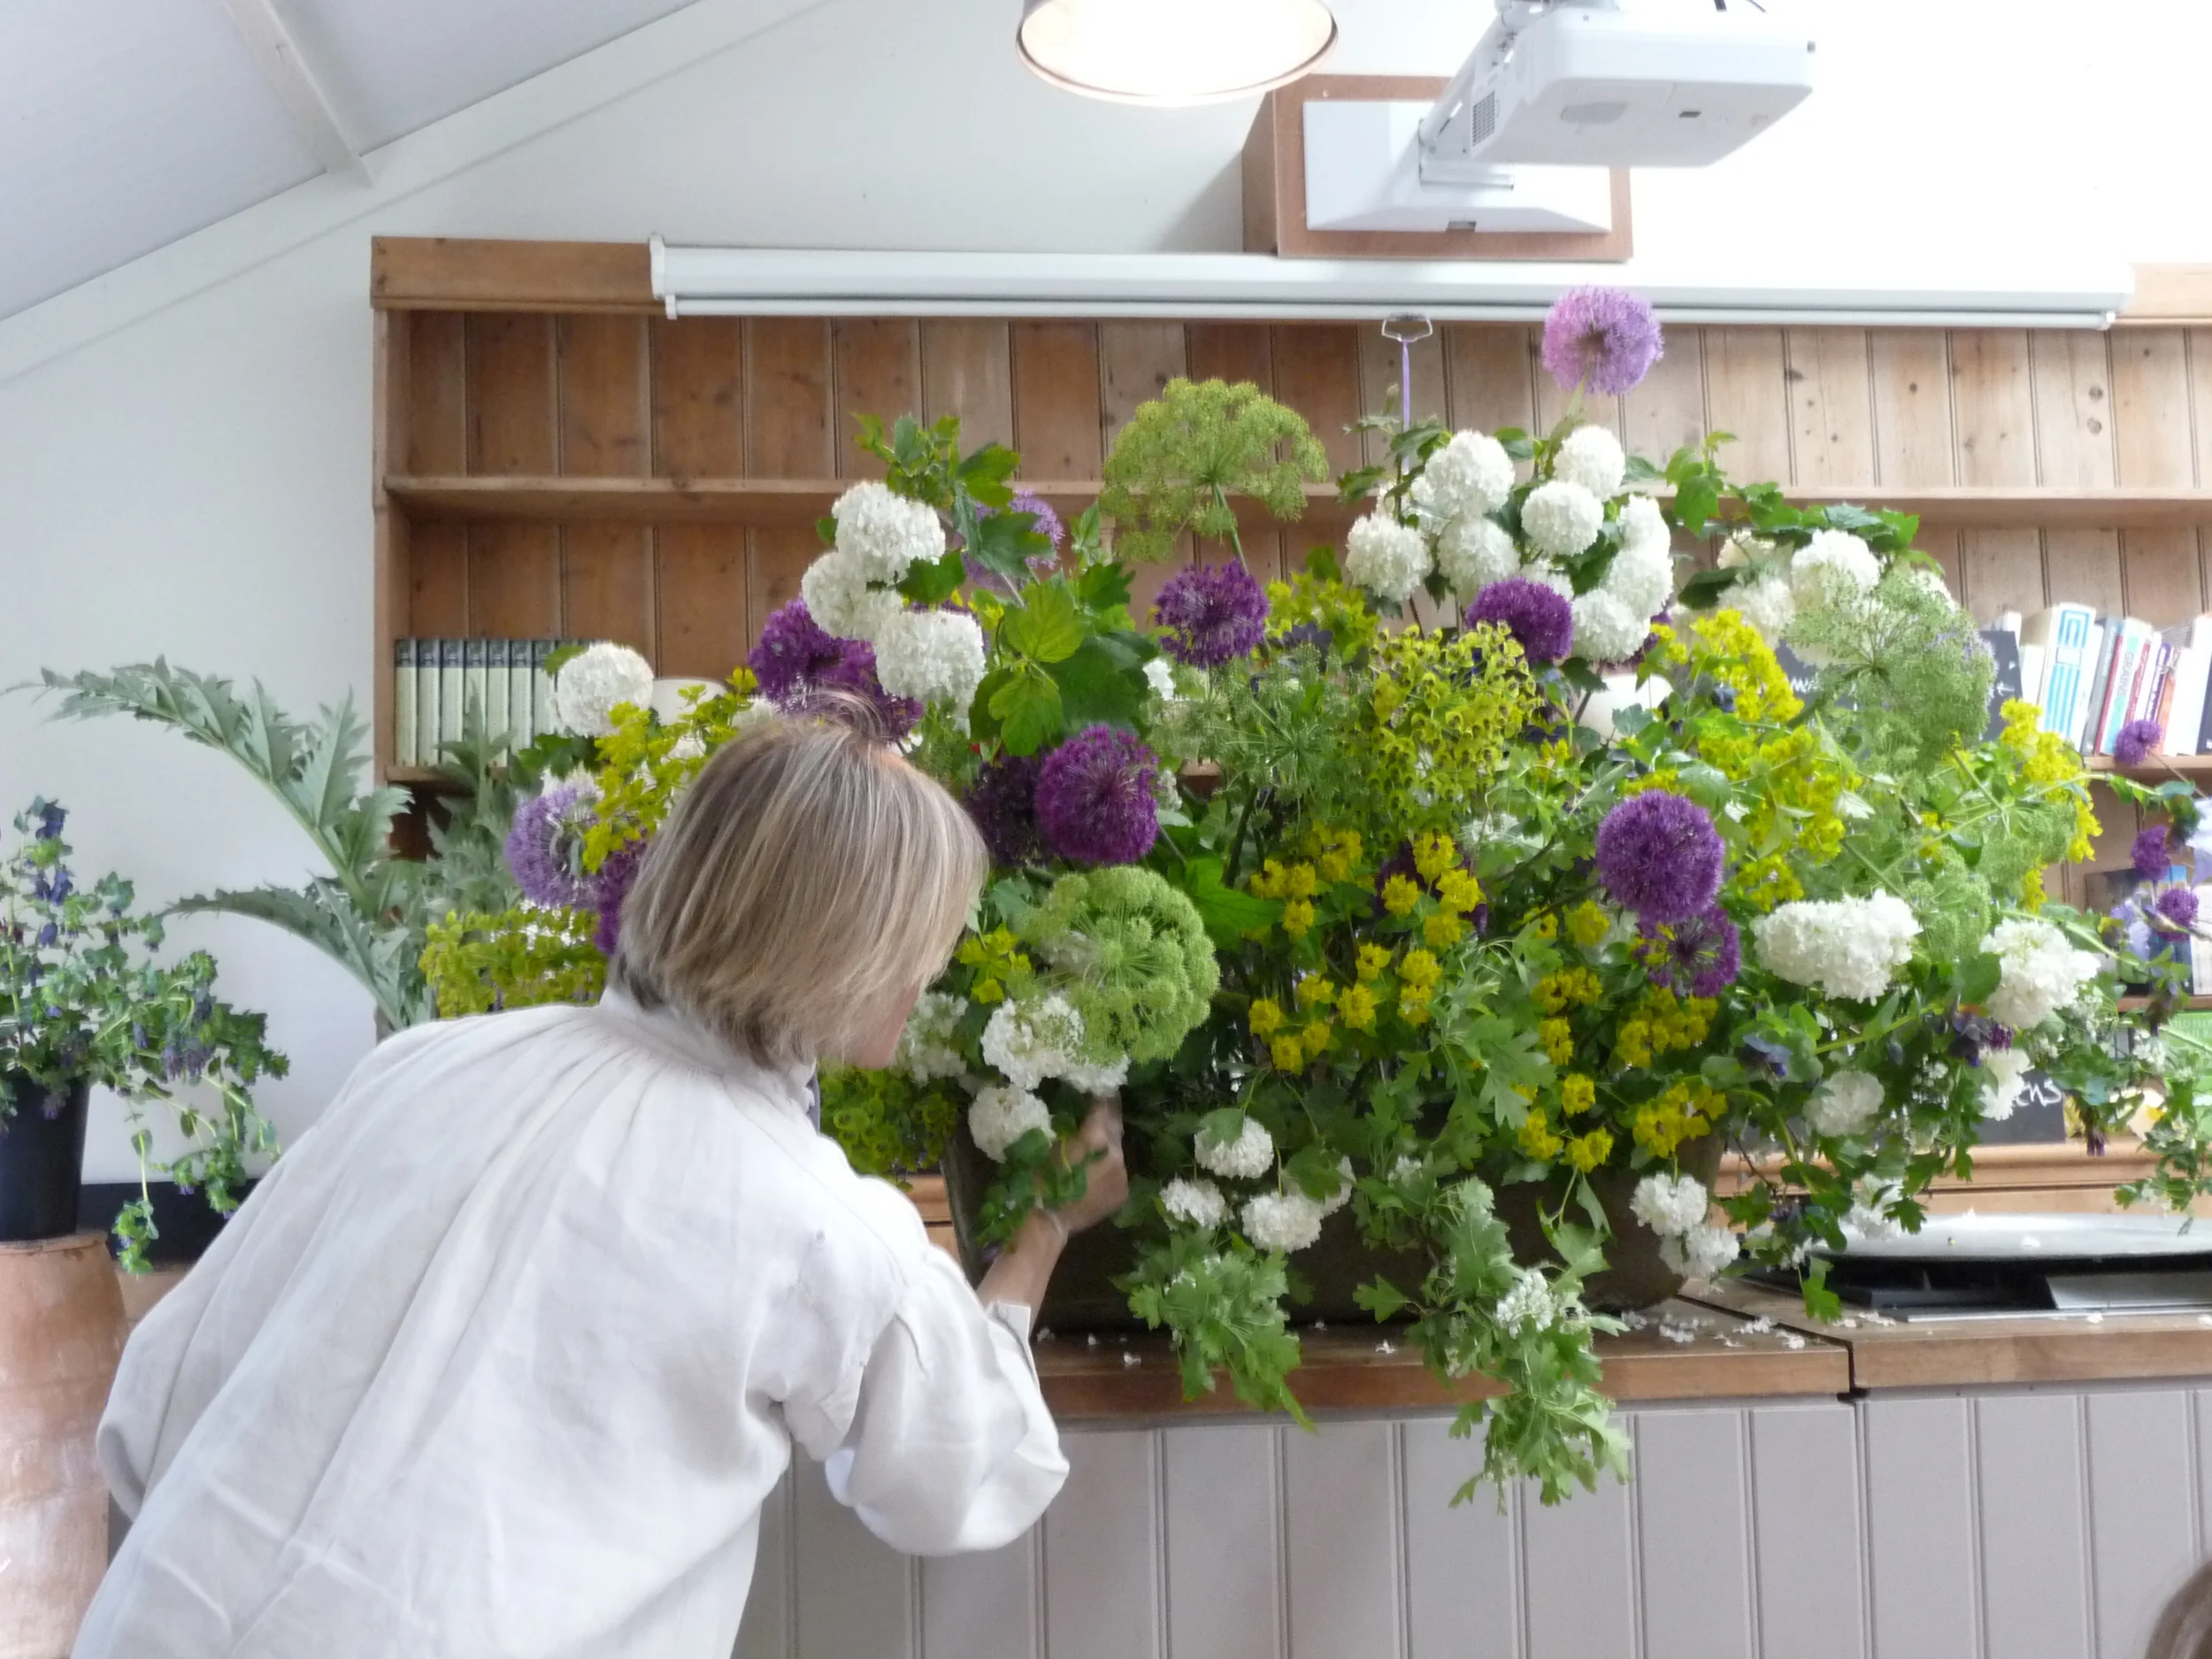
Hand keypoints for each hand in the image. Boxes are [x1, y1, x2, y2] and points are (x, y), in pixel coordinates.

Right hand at [1050, 1096, 1127, 1233]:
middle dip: (1109, 1114)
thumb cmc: (1038, 1178)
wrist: (1045, 1220)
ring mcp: (1122, 1173)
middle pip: (1116, 1125)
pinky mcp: (1122, 1190)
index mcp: (1097, 1136)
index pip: (1105, 1105)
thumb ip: (1071, 1124)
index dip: (1103, 1093)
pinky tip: (1097, 1165)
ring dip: (1108, 1142)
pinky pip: (1117, 1169)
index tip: (1102, 1082)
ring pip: (1117, 1149)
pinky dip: (1109, 1164)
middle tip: (1103, 1102)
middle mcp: (1116, 1152)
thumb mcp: (1049, 1141)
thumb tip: (1079, 1109)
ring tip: (1097, 1138)